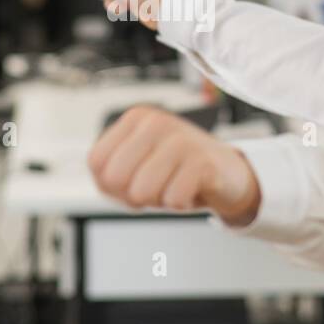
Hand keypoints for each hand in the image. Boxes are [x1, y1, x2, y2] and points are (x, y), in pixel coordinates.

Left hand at [88, 106, 261, 225]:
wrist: (227, 172)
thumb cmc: (177, 169)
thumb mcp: (138, 162)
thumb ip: (109, 172)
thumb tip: (107, 182)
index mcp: (136, 119)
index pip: (96, 162)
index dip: (111, 185)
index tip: (134, 180)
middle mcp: (156, 122)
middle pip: (115, 178)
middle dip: (132, 195)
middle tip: (155, 186)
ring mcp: (180, 139)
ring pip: (141, 191)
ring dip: (158, 200)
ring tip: (173, 185)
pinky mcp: (203, 161)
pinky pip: (173, 200)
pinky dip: (180, 205)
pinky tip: (190, 190)